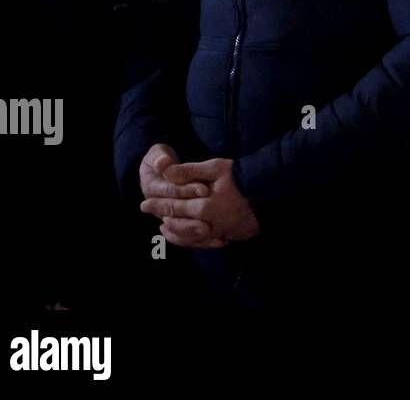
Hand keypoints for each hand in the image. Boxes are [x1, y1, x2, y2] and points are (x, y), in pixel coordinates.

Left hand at [140, 157, 259, 246]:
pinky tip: (185, 236)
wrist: (266, 191)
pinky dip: (189, 240)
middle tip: (147, 212)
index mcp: (202, 206)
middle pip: (177, 223)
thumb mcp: (216, 167)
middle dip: (161, 216)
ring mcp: (216, 232)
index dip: (157, 205)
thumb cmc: (240, 177)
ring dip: (173, 232)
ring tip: (163, 227)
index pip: (173, 206)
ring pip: (187, 237)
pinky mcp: (224, 235)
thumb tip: (165, 171)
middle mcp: (207, 223)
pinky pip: (201, 243)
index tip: (144, 203)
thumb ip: (189, 171)